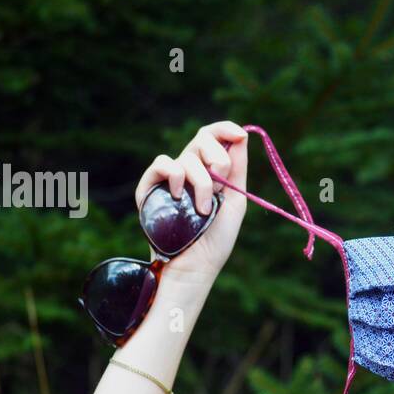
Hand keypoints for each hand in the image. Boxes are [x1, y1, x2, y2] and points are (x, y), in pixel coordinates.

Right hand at [133, 121, 249, 282]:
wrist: (195, 265)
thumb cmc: (216, 239)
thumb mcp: (235, 201)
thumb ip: (237, 170)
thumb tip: (242, 135)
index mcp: (210, 170)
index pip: (215, 137)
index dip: (226, 129)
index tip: (239, 134)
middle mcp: (190, 170)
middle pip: (203, 138)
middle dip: (218, 158)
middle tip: (220, 185)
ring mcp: (170, 177)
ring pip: (188, 156)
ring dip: (203, 183)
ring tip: (202, 209)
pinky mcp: (151, 186)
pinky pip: (163, 164)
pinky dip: (175, 176)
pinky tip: (179, 196)